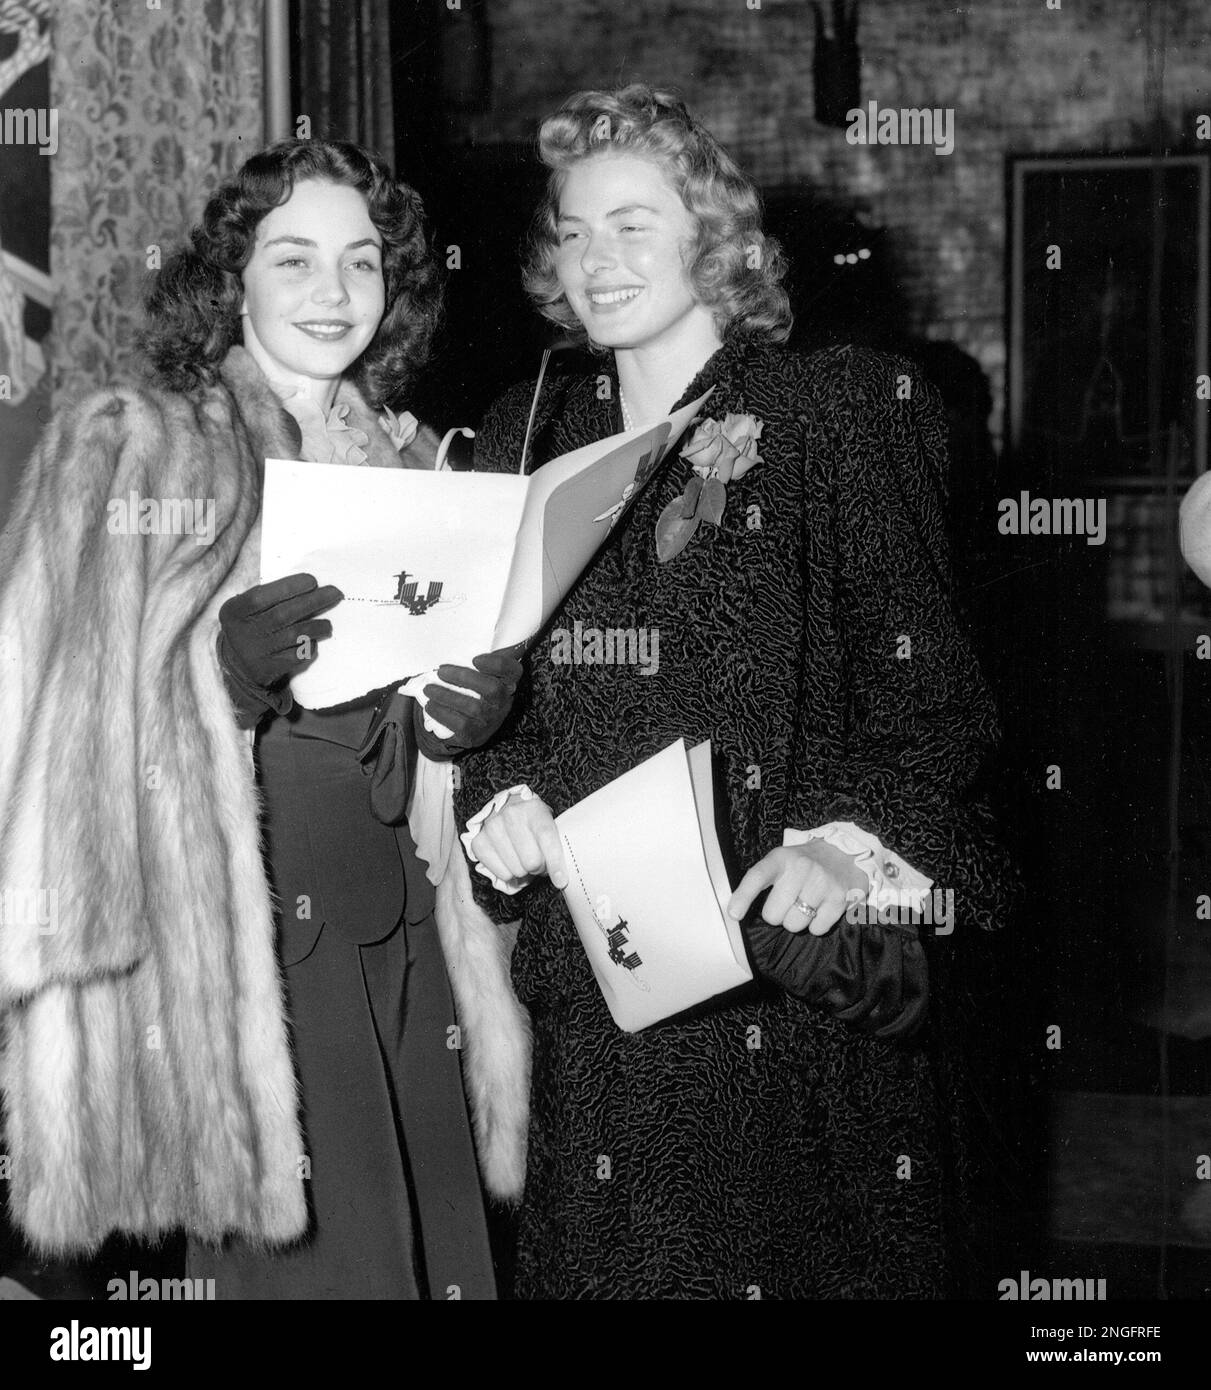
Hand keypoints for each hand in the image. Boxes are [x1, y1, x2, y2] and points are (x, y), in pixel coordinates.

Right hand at [218, 572, 342, 689]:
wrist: (237, 667)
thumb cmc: (252, 627)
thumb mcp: (248, 609)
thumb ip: (270, 597)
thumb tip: (311, 585)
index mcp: (234, 611)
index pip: (261, 596)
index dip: (289, 586)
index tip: (312, 581)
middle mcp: (242, 632)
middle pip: (283, 614)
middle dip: (313, 601)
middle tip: (335, 593)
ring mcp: (255, 653)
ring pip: (293, 636)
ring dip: (317, 626)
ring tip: (328, 624)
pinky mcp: (268, 670)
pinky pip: (296, 656)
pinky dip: (309, 647)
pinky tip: (313, 642)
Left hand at [419, 646, 522, 752]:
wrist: (473, 725)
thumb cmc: (476, 691)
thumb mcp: (484, 674)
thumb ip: (481, 658)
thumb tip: (468, 634)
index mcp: (508, 682)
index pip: (512, 670)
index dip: (496, 664)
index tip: (475, 658)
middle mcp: (504, 703)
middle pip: (492, 689)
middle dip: (464, 677)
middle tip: (441, 671)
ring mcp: (490, 721)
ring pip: (472, 707)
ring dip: (446, 695)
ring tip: (429, 688)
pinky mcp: (475, 735)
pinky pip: (460, 724)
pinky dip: (442, 713)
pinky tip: (431, 705)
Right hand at [470, 792, 568, 890]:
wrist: (506, 808)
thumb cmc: (532, 822)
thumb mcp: (548, 824)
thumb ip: (555, 845)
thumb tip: (559, 878)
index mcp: (534, 809)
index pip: (546, 839)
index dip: (555, 863)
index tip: (561, 881)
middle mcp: (511, 816)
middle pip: (531, 861)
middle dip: (538, 868)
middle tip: (539, 862)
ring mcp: (492, 828)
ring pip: (516, 871)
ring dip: (524, 872)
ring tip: (523, 860)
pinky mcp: (479, 842)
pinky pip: (501, 874)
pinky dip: (509, 874)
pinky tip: (510, 863)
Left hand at [728, 842, 867, 935]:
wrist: (844, 855)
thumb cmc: (804, 864)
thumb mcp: (781, 861)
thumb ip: (761, 880)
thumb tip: (737, 911)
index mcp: (780, 859)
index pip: (757, 876)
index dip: (743, 896)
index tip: (734, 914)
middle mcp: (801, 868)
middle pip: (773, 914)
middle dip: (777, 914)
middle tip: (787, 902)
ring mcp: (821, 883)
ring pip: (794, 924)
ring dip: (796, 921)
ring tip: (804, 904)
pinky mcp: (839, 898)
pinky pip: (816, 929)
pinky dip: (815, 925)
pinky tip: (820, 909)